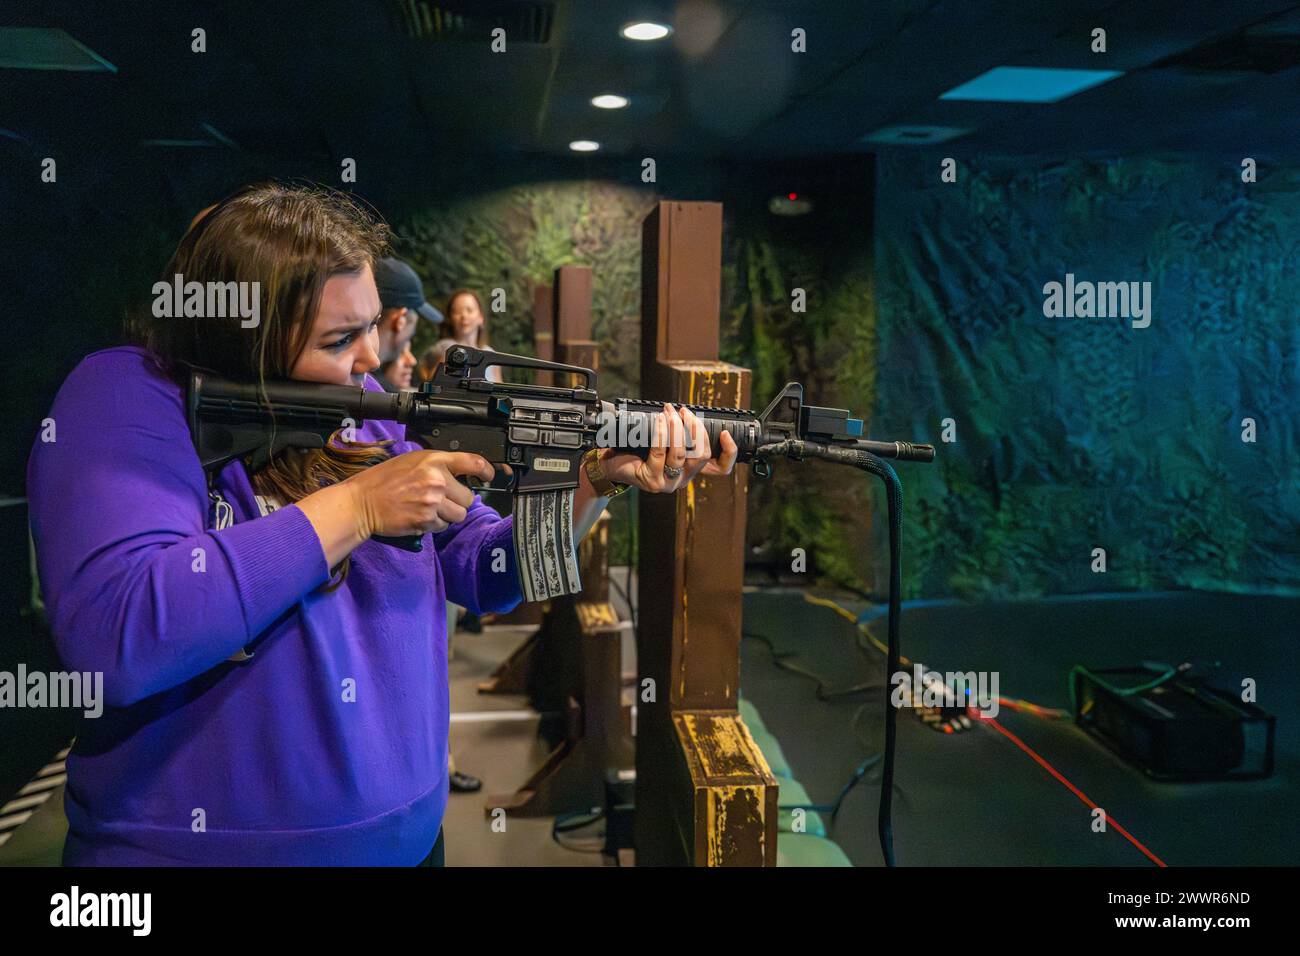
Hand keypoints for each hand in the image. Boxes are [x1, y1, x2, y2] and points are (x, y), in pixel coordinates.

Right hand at [344, 450, 496, 538]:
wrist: (361, 503)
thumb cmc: (382, 481)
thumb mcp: (411, 461)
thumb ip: (437, 466)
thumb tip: (460, 474)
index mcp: (434, 460)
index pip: (473, 462)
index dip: (486, 470)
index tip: (489, 475)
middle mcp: (436, 479)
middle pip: (469, 497)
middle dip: (457, 501)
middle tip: (439, 499)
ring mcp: (432, 501)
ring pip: (459, 514)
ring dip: (448, 515)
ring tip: (428, 508)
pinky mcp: (426, 520)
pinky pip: (444, 526)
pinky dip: (434, 524)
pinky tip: (419, 516)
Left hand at [601, 403, 738, 493]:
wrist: (609, 465)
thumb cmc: (636, 451)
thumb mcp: (663, 442)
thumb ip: (678, 434)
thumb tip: (685, 412)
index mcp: (690, 469)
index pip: (720, 468)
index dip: (729, 452)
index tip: (726, 433)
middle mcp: (683, 479)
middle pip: (702, 456)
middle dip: (696, 429)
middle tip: (685, 412)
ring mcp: (668, 482)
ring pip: (681, 455)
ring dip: (677, 429)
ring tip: (669, 412)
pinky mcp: (653, 481)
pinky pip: (660, 453)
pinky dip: (661, 433)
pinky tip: (658, 420)